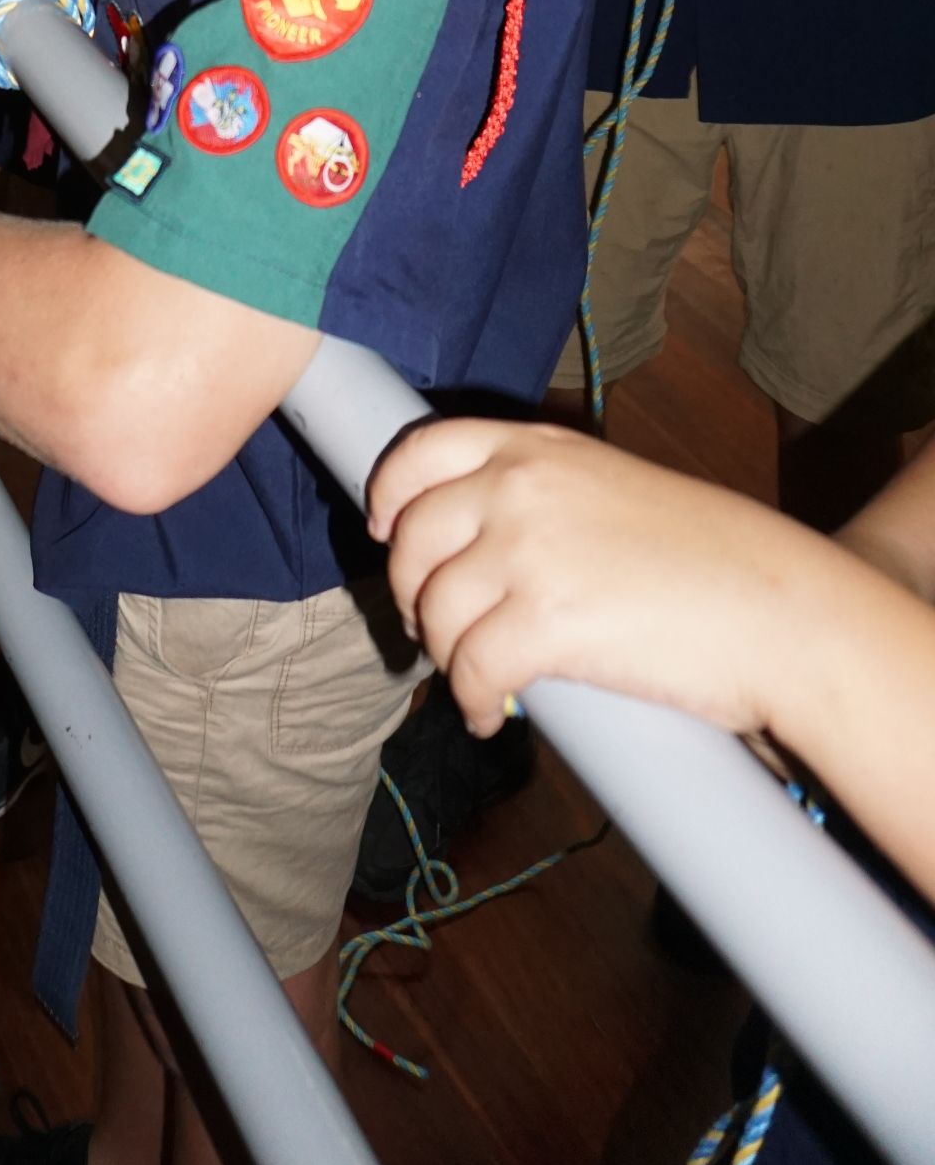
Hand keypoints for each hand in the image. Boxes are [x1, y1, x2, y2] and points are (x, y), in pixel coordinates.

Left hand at [368, 418, 823, 740]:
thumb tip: (483, 543)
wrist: (779, 606)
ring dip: (444, 654)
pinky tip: (488, 716)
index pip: (423, 453)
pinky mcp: (545, 622)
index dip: (390, 496)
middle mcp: (520, 487)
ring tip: (473, 678)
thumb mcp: (612, 487)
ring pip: (435, 611)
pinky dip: (470, 701)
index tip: (384, 532)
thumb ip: (546, 496)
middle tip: (433, 628)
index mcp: (536, 448)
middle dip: (413, 591)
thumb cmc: (712, 556)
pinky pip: (470, 669)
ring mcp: (528, 551)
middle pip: (413, 539)